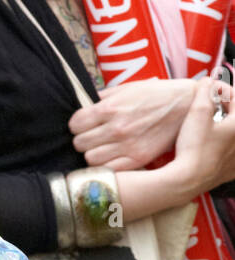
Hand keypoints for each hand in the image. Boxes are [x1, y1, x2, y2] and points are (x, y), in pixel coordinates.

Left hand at [69, 78, 194, 169]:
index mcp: (109, 108)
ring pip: (91, 159)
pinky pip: (110, 170)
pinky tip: (113, 158)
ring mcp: (127, 146)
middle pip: (79, 144)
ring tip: (102, 148)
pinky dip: (108, 165)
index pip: (74, 125)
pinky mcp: (139, 159)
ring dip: (93, 154)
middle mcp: (116, 129)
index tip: (83, 125)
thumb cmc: (154, 94)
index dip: (77, 125)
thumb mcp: (125, 89)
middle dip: (83, 139)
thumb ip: (101, 98)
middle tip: (93, 137)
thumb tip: (82, 106)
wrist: (185, 104)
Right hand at [169, 75, 234, 196]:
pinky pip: (232, 156)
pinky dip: (226, 147)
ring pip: (232, 136)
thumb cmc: (193, 149)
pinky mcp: (230, 171)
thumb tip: (208, 81)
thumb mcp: (198, 113)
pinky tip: (216, 147)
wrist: (187, 179)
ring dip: (225, 126)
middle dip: (225, 107)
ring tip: (213, 125)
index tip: (210, 90)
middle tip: (212, 105)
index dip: (222, 90)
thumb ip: (205, 92)